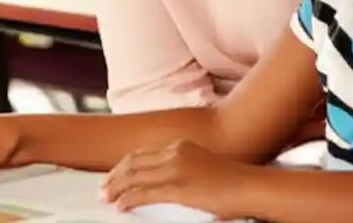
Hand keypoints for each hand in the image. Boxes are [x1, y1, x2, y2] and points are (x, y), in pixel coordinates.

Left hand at [101, 140, 254, 217]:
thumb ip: (182, 168)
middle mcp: (174, 152)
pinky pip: (143, 193)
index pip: (142, 153)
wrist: (250, 186)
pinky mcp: (177, 188)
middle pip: (133, 162)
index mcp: (180, 145)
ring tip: (106, 198)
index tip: (112, 175)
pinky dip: (128, 199)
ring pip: (134, 177)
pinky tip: (121, 206)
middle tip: (103, 188)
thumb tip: (166, 181)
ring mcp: (175, 169)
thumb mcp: (202, 165)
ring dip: (116, 188)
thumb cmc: (232, 181)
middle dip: (114, 176)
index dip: (123, 165)